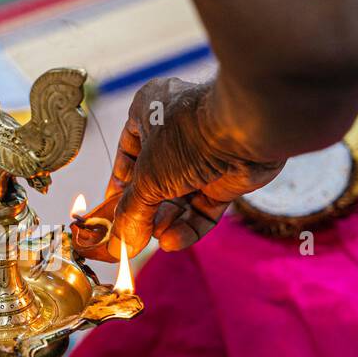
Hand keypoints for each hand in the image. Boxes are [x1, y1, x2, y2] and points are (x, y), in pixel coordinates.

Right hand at [97, 77, 283, 259]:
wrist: (245, 132)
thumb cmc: (188, 137)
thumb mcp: (147, 178)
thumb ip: (131, 212)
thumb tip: (120, 243)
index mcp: (149, 113)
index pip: (127, 154)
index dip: (119, 186)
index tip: (111, 213)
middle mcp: (176, 132)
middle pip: (154, 182)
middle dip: (144, 212)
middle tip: (131, 238)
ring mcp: (202, 156)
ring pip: (179, 198)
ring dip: (166, 222)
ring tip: (156, 239)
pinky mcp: (225, 177)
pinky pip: (203, 207)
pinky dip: (189, 226)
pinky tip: (173, 241)